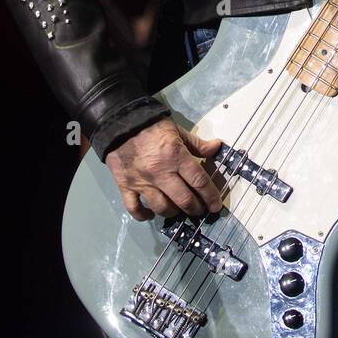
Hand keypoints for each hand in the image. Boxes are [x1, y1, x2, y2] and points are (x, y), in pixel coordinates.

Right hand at [106, 117, 223, 221]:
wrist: (120, 122)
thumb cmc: (151, 127)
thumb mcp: (178, 130)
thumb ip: (197, 143)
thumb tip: (217, 147)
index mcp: (176, 156)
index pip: (199, 181)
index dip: (210, 196)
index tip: (216, 206)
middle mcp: (161, 172)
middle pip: (183, 199)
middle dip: (195, 208)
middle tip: (199, 209)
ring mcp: (142, 181)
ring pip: (161, 207)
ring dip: (173, 212)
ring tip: (177, 210)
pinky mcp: (126, 185)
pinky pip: (134, 208)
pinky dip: (143, 215)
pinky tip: (150, 215)